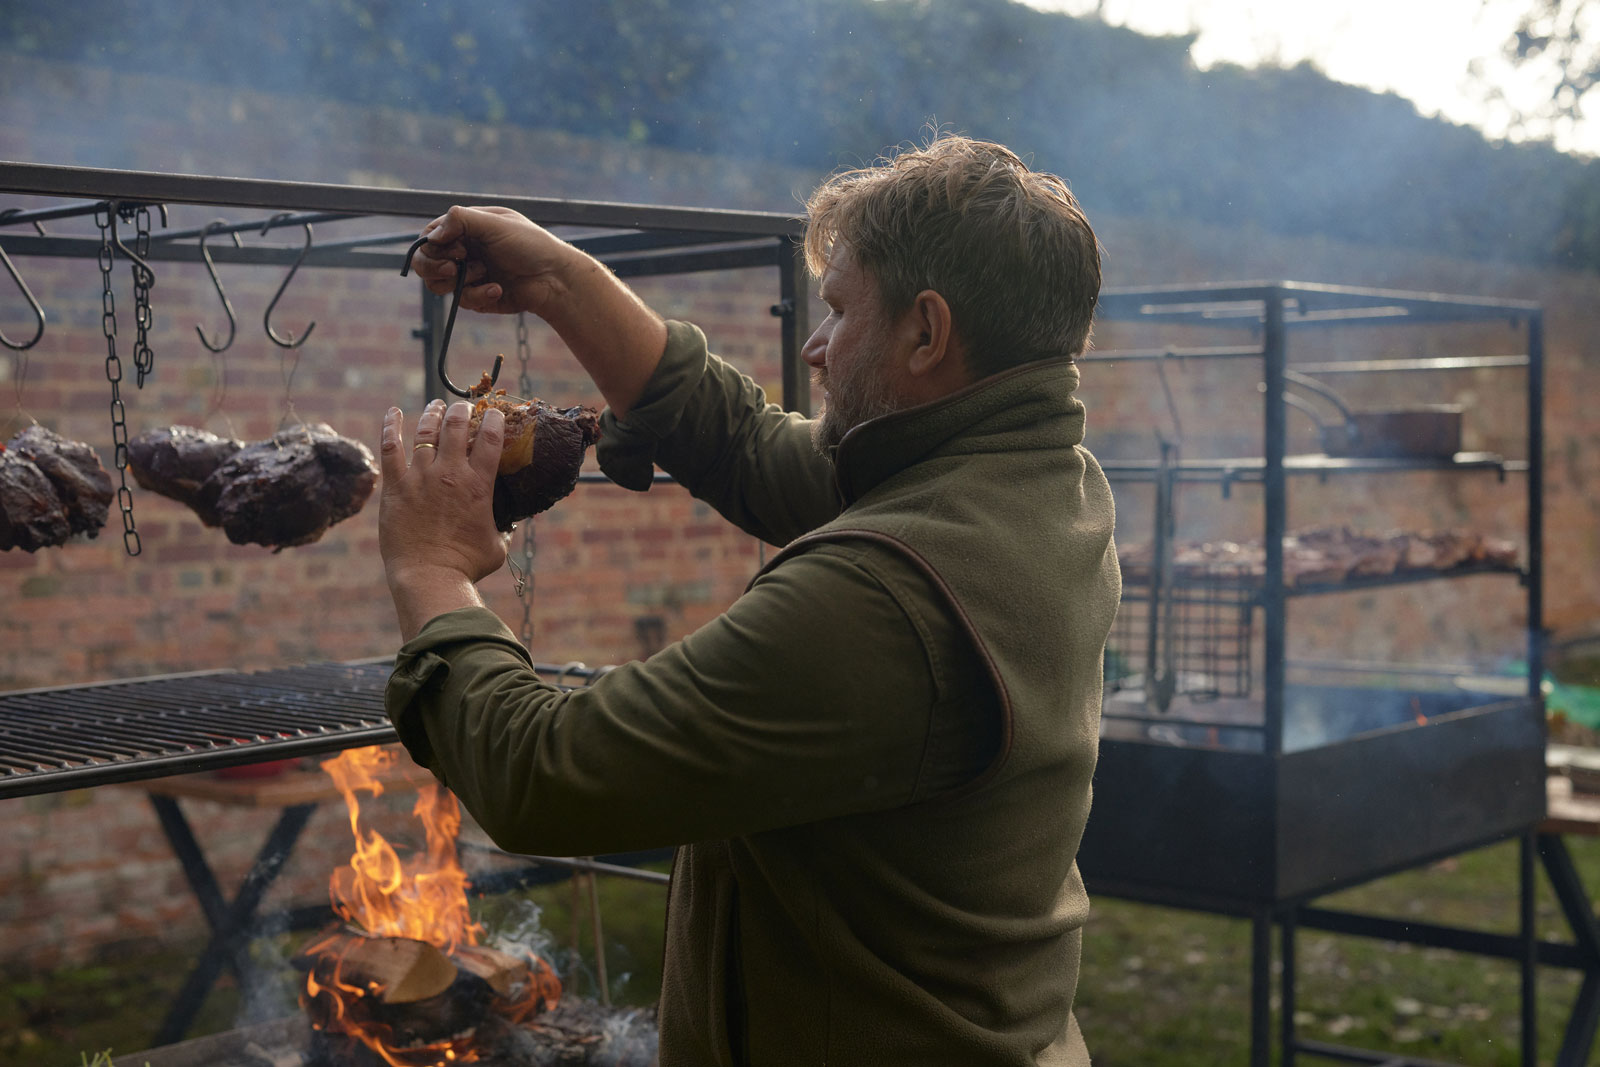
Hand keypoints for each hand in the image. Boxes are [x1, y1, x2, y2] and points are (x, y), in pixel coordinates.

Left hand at [379, 398, 508, 639]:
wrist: (430, 576)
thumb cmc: (467, 565)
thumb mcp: (497, 544)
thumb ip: (503, 527)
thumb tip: (508, 523)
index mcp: (478, 484)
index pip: (489, 438)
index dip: (493, 419)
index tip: (493, 413)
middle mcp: (450, 473)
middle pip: (456, 426)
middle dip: (461, 411)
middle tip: (462, 407)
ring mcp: (420, 477)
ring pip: (426, 432)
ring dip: (432, 414)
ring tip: (436, 405)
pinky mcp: (396, 486)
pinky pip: (391, 448)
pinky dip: (392, 426)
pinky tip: (394, 412)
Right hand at [407, 206, 580, 317]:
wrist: (555, 280)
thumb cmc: (530, 245)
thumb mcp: (496, 224)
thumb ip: (460, 220)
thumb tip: (431, 236)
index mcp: (465, 228)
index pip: (429, 237)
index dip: (434, 246)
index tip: (458, 250)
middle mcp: (463, 250)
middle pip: (425, 263)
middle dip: (436, 268)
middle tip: (456, 268)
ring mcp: (468, 274)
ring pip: (438, 285)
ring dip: (461, 282)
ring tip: (486, 275)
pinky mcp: (477, 296)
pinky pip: (462, 300)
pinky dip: (479, 296)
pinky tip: (498, 290)